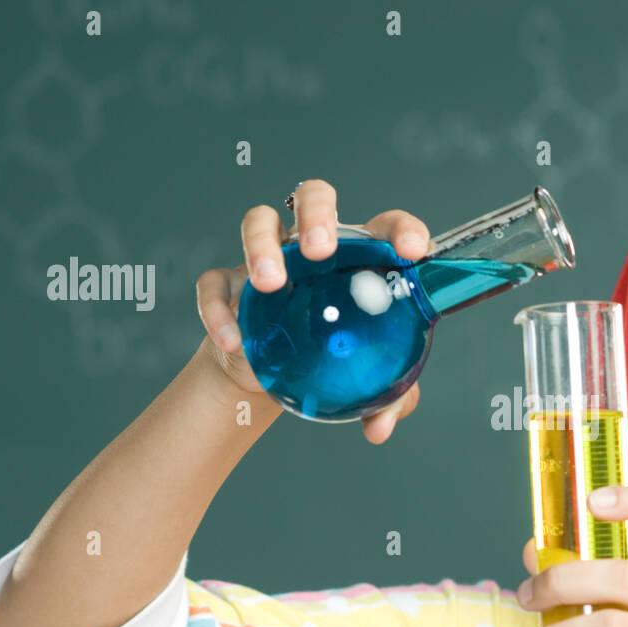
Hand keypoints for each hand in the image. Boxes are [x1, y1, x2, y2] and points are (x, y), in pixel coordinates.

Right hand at [195, 178, 430, 442]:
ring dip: (260, 244)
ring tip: (269, 282)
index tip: (412, 250)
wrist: (275, 381)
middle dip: (317, 214)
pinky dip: (219, 309)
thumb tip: (380, 427)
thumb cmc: (334, 363)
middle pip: (315, 199)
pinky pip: (215, 284)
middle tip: (319, 250)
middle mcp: (314, 247)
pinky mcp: (228, 284)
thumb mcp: (372, 384)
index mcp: (361, 258)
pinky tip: (233, 340)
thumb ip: (391, 400)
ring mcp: (268, 259)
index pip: (387, 225)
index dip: (402, 229)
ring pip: (259, 222)